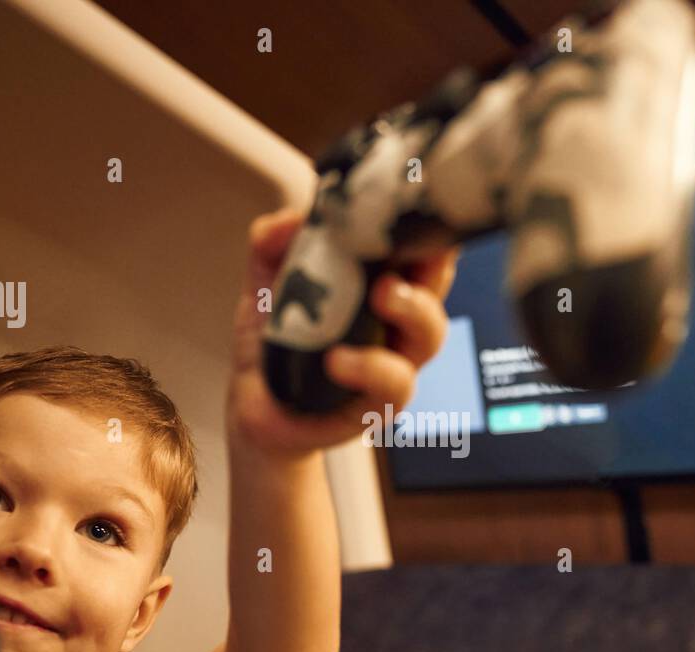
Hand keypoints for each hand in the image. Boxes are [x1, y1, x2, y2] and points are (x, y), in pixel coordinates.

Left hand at [226, 206, 458, 460]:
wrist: (256, 405)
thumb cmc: (276, 340)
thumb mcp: (266, 280)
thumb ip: (273, 242)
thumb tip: (293, 219)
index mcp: (378, 282)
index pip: (419, 247)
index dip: (427, 225)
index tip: (416, 204)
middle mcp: (396, 319)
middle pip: (437, 284)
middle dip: (433, 262)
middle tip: (400, 245)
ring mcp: (394, 360)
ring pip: (430, 333)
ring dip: (413, 309)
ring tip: (382, 296)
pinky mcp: (379, 403)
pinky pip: (394, 384)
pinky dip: (370, 367)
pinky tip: (337, 360)